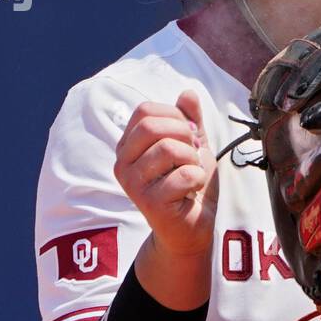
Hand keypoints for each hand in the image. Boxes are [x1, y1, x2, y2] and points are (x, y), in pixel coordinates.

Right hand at [114, 90, 217, 257]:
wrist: (192, 227)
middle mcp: (123, 163)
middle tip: (193, 154)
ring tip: (191, 174)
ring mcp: (133, 184)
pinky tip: (192, 191)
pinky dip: (197, 179)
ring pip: (169, 149)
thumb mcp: (193, 147)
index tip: (189, 136)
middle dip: (185, 135)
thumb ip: (190, 120)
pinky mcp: (149, 203)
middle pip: (153, 126)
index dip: (175, 116)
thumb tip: (187, 93)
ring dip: (193, 159)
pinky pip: (183, 175)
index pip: (145, 110)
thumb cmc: (189, 185)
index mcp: (128, 146)